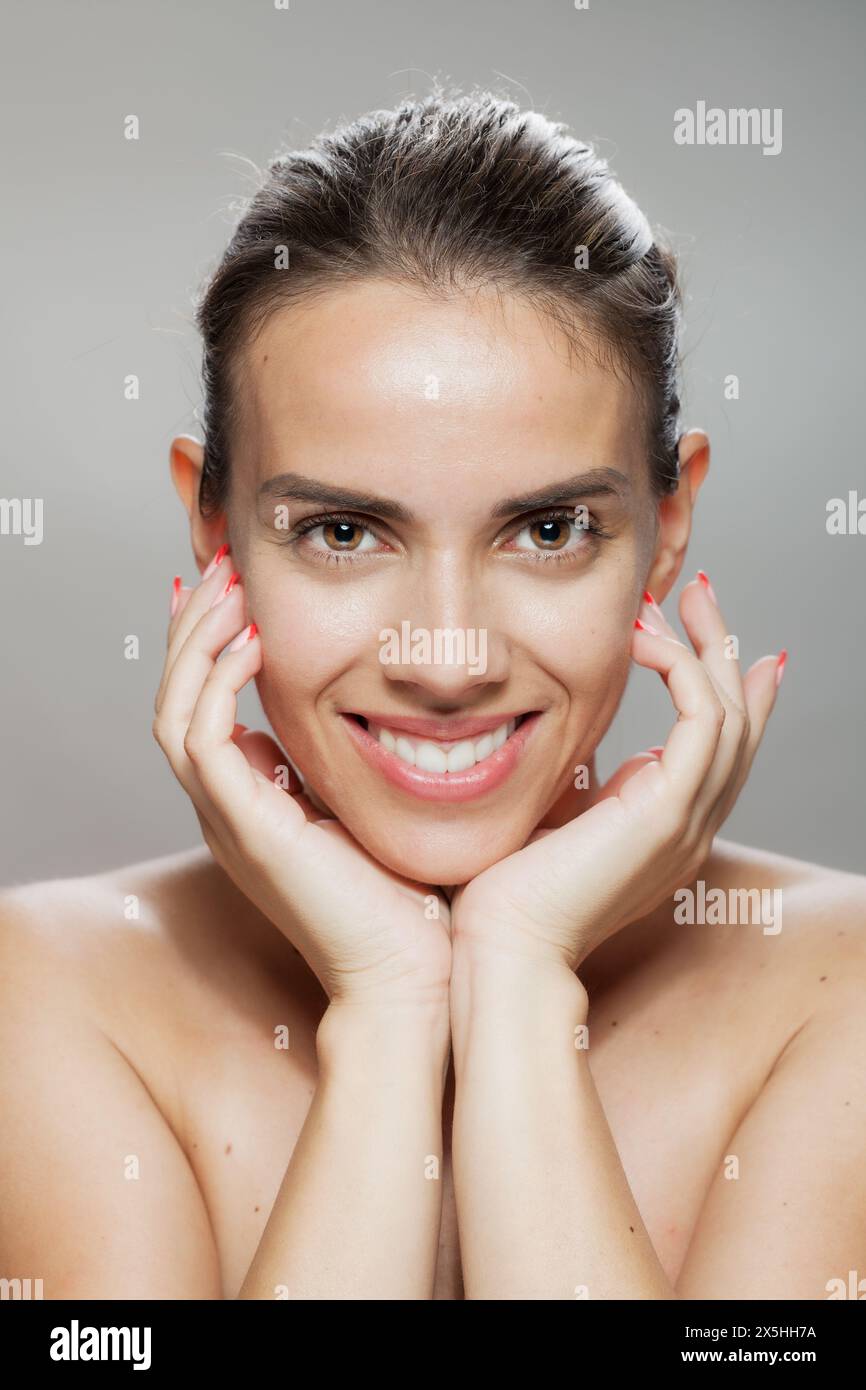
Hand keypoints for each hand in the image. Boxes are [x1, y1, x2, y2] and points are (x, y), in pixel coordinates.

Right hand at [152, 551, 450, 1007]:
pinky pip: (202, 737)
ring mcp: (228, 820)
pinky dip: (217, 682)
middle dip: (195, 627)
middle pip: (176, 700)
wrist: (414, 974)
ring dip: (197, 641)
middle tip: (222, 566)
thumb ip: (349, 768)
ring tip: (228, 585)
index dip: (210, 648)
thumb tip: (368, 717)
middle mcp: (228, 811)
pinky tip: (252, 641)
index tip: (235, 592)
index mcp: (252, 807)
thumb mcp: (372, 811)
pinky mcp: (244, 826)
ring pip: (174, 711)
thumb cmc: (409, 900)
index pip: (205, 710)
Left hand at [450, 574, 786, 973]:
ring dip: (707, 646)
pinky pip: (701, 719)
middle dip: (722, 649)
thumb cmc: (508, 893)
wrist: (503, 949)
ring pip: (730, 713)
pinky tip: (642, 637)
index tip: (701, 632)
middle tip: (700, 592)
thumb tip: (576, 743)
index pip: (717, 746)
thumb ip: (579, 784)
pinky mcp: (666, 813)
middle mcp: (690, 826)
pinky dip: (681, 668)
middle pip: (739, 722)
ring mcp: (685, 822)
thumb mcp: (553, 820)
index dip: (722, 684)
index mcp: (667, 829)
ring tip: (681, 595)